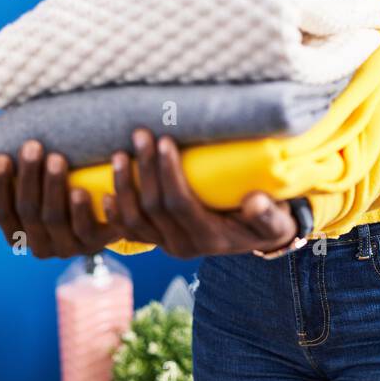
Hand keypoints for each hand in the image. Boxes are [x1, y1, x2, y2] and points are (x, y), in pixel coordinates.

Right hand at [0, 140, 127, 257]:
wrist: (110, 216)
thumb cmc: (66, 191)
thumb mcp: (43, 187)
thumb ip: (29, 170)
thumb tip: (6, 128)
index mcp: (18, 234)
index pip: (1, 212)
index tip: (2, 157)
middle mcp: (39, 246)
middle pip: (29, 210)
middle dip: (29, 176)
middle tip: (34, 146)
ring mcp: (67, 247)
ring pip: (55, 218)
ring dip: (53, 186)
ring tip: (57, 158)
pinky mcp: (94, 244)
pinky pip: (85, 229)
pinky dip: (81, 209)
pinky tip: (81, 190)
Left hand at [106, 128, 299, 259]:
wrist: (257, 238)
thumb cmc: (267, 220)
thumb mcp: (275, 220)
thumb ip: (268, 214)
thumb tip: (256, 201)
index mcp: (209, 238)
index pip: (180, 203)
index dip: (168, 173)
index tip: (164, 140)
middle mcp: (184, 246)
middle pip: (153, 207)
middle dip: (144, 168)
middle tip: (139, 134)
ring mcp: (166, 245)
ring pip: (134, 220)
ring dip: (123, 186)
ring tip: (120, 154)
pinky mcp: (156, 241)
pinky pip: (128, 231)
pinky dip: (114, 213)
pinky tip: (103, 192)